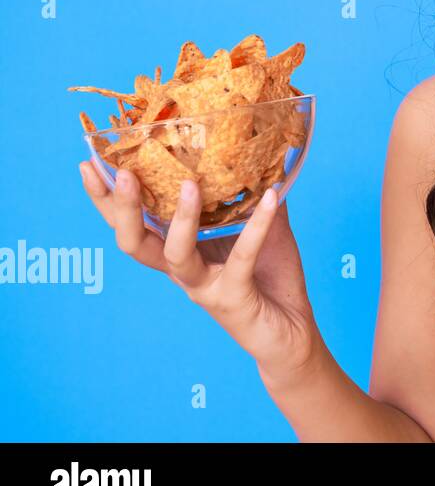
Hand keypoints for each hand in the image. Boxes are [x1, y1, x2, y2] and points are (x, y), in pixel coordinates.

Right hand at [79, 162, 320, 382]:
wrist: (293, 333)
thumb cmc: (271, 279)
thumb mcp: (264, 229)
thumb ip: (254, 196)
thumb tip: (260, 151)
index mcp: (180, 253)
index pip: (133, 225)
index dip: (106, 201)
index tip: (89, 164)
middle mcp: (183, 272)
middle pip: (135, 243)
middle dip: (124, 208)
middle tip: (122, 173)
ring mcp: (204, 287)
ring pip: (175, 254)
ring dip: (180, 218)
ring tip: (189, 183)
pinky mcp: (233, 299)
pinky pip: (242, 257)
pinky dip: (257, 225)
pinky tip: (270, 198)